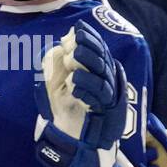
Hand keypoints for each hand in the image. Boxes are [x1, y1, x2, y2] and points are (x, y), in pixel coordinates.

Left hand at [35, 22, 126, 166]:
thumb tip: (59, 45)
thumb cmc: (67, 109)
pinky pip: (100, 98)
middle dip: (89, 49)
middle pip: (102, 61)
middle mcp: (109, 81)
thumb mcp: (56, 86)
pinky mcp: (109, 112)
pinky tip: (74, 84)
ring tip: (71, 59)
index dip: (89, 38)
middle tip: (74, 41)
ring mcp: (111, 97)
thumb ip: (58, 67)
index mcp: (98, 72)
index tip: (77, 28)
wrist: (75, 139)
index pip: (98, 51)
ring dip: (86, 67)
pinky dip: (87, 89)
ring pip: (102, 78)